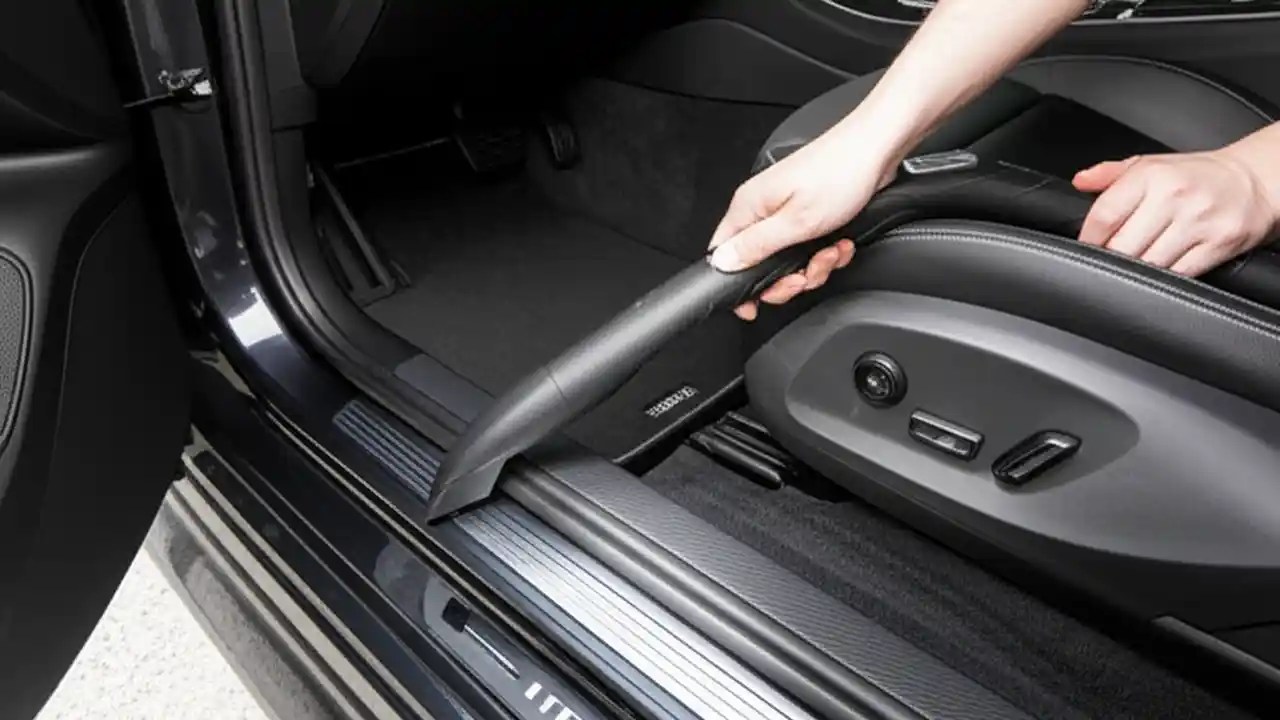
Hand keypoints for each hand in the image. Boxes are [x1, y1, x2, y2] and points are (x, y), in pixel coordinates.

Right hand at [707, 130, 895, 319]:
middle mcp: (762, 209)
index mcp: (748, 208)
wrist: (876, 149)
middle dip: (788, 278)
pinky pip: (808, 249)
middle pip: (758, 265)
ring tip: (832, 251)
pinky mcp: (807, 214)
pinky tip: (840, 242)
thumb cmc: (839, 173)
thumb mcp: (795, 222)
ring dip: (814, 265)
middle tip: (807, 273)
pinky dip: (826, 252)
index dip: (738, 284)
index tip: (756, 304)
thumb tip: (722, 263)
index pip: (723, 255)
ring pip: (788, 261)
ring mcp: (785, 212)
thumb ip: (756, 247)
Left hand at [1074, 149, 1279, 275]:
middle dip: (1111, 257)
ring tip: (1135, 264)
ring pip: (1149, 263)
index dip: (1089, 237)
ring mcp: (1198, 222)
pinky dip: (1164, 277)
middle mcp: (1175, 196)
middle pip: (1123, 245)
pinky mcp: (1218, 244)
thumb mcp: (1153, 164)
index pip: (1105, 214)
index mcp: (1152, 174)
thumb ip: (1112, 174)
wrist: (1256, 181)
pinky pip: (1178, 273)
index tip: (1087, 245)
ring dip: (1136, 270)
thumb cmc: (1198, 175)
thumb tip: (1080, 181)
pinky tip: (1160, 270)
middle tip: (1110, 259)